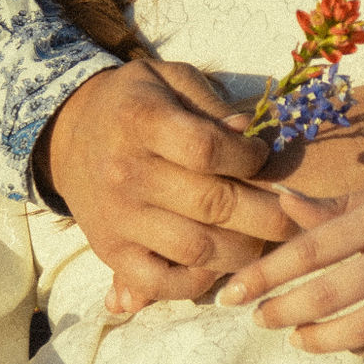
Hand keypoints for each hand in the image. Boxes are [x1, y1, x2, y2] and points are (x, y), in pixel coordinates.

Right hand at [42, 59, 293, 306]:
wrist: (71, 133)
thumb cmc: (137, 102)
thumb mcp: (171, 80)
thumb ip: (211, 105)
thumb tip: (246, 134)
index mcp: (140, 121)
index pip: (206, 149)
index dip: (248, 157)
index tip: (264, 157)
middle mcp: (125, 172)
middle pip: (211, 204)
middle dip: (266, 213)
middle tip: (292, 213)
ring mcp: (117, 218)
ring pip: (196, 249)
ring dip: (243, 250)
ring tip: (264, 239)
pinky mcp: (110, 252)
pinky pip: (159, 282)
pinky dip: (196, 283)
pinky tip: (219, 265)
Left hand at [216, 168, 363, 354]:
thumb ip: (343, 206)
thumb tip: (282, 204)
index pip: (312, 246)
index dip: (265, 274)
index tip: (230, 294)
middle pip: (326, 293)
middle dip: (280, 311)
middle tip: (255, 320)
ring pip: (358, 329)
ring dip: (318, 339)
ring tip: (296, 338)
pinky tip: (347, 344)